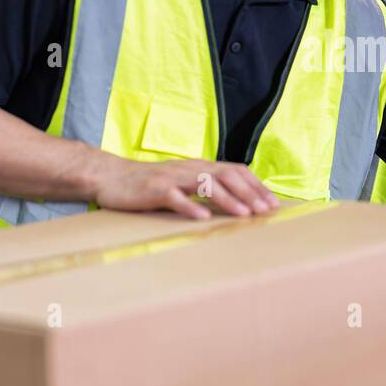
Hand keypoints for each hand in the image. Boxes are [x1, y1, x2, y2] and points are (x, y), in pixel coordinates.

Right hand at [89, 153, 279, 219]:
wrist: (112, 177)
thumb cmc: (151, 183)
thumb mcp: (183, 180)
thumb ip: (206, 186)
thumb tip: (237, 200)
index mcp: (200, 167)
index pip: (236, 171)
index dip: (256, 186)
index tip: (273, 203)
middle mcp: (191, 169)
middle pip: (227, 176)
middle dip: (250, 193)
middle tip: (266, 211)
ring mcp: (173, 178)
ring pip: (206, 185)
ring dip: (228, 200)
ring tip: (245, 214)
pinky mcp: (155, 190)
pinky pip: (175, 197)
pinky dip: (190, 207)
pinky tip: (203, 218)